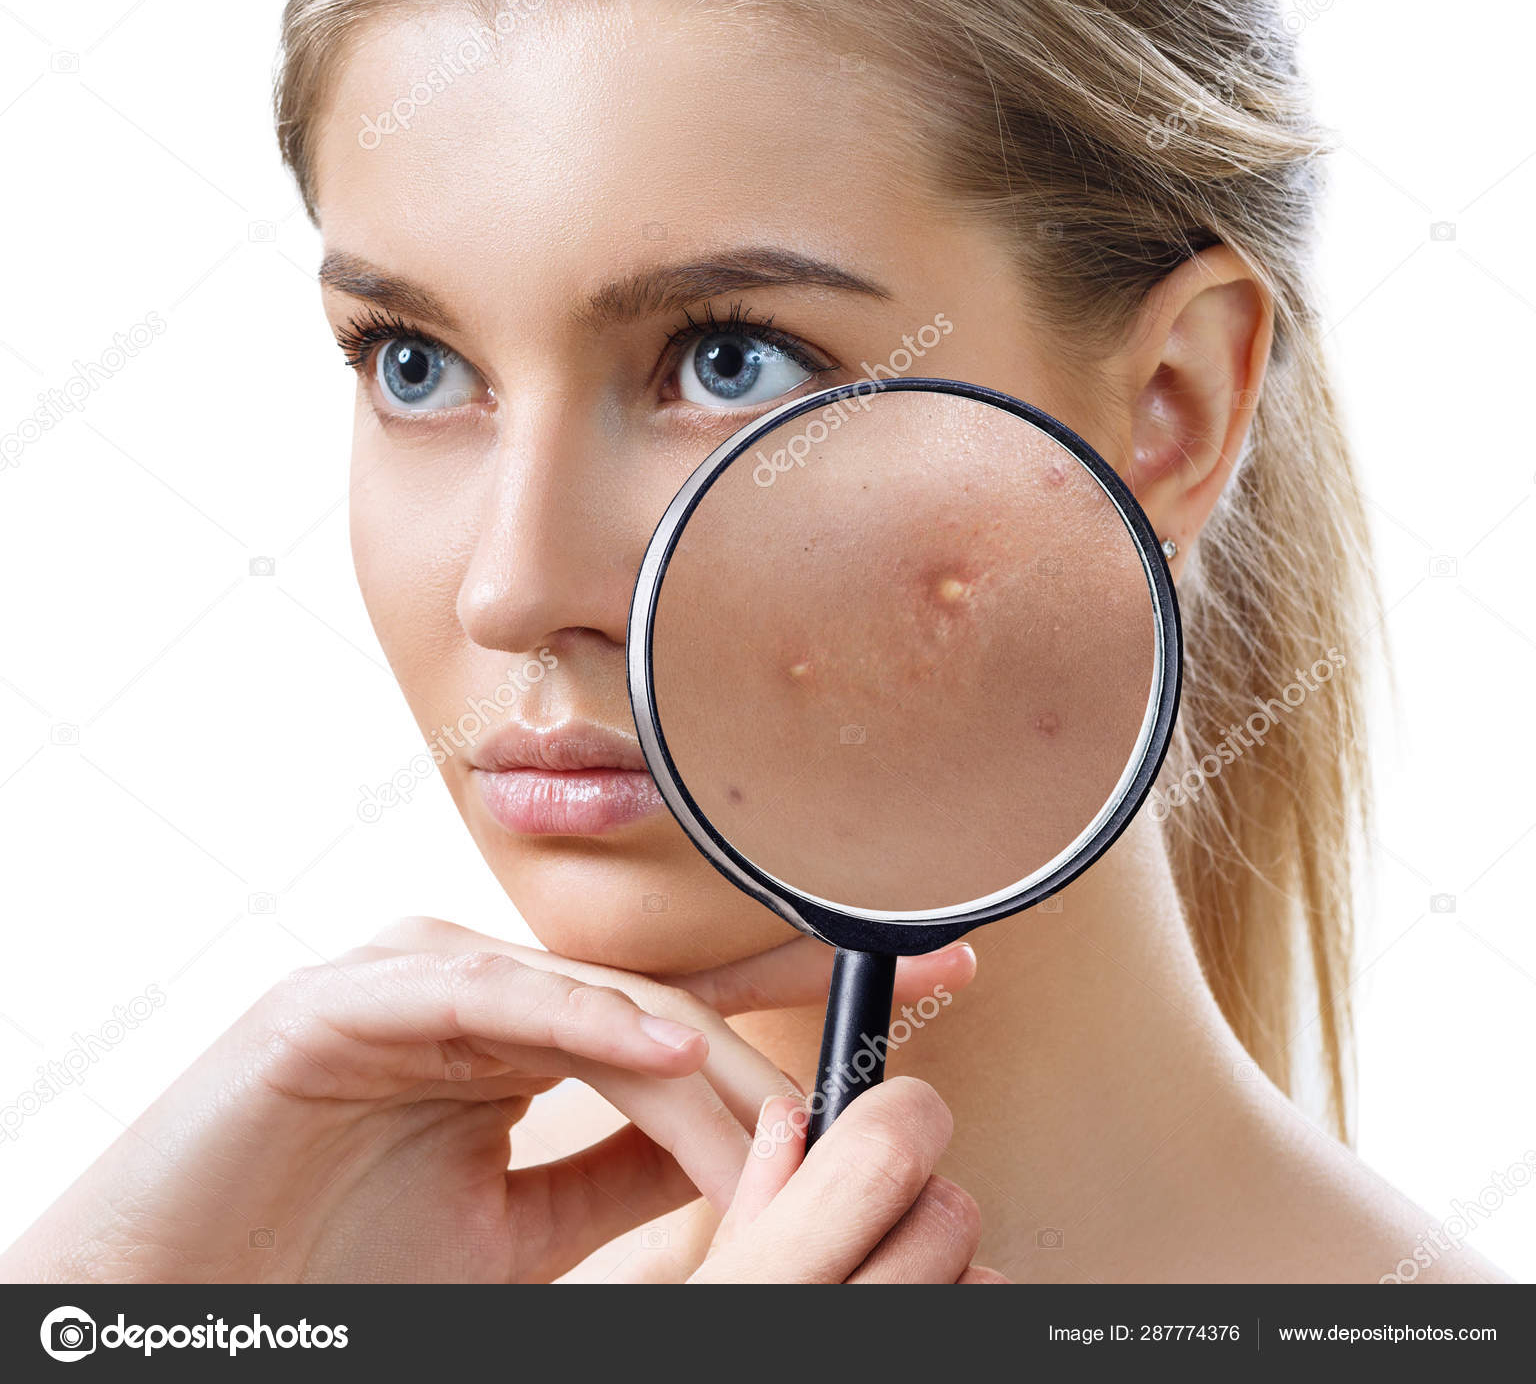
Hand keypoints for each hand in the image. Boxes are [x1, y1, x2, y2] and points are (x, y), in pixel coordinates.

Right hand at [0, 918, 975, 1283]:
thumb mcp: (510, 1239)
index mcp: (515, 1043)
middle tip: (899, 1053)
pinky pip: (485, 1000)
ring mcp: (412, 980)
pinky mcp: (343, 999)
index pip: (678, 1015)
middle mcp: (479, 993)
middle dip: (782, 1032)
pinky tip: (666, 1054)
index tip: (932, 986)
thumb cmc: (327, 1278)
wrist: (164, 1311)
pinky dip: (579, 1023)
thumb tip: (743, 1162)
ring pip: (589, 1003)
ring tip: (799, 1113)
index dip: (800, 1002)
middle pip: (656, 1004)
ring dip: (700, 1060)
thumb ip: (609, 1181)